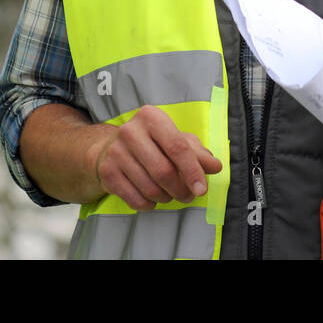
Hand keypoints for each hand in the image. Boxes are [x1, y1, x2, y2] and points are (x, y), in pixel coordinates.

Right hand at [92, 105, 222, 210]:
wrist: (110, 148)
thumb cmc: (151, 143)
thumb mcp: (175, 139)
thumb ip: (197, 152)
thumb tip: (214, 166)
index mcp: (151, 117)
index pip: (177, 147)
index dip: (192, 171)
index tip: (201, 189)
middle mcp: (130, 131)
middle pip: (163, 171)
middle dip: (181, 189)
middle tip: (188, 195)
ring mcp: (116, 152)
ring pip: (150, 188)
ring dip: (166, 197)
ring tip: (170, 193)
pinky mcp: (107, 172)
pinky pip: (136, 199)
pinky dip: (150, 204)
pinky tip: (152, 197)